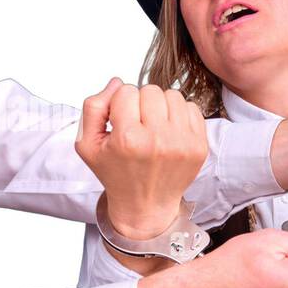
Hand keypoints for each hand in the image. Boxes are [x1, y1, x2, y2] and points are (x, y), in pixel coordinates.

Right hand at [76, 78, 207, 238]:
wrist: (145, 205)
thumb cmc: (115, 173)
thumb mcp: (88, 144)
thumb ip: (93, 107)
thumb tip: (118, 82)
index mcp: (127, 139)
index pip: (126, 91)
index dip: (120, 104)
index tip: (120, 122)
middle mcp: (157, 140)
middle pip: (150, 90)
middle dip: (141, 103)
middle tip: (137, 124)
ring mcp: (182, 143)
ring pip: (172, 95)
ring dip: (161, 106)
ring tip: (153, 126)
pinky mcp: (199, 146)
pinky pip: (191, 107)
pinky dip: (178, 115)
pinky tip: (169, 132)